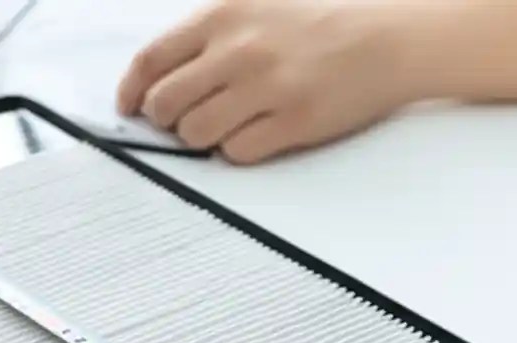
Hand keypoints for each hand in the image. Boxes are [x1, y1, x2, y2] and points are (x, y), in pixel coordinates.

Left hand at [116, 0, 417, 163]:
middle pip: (164, 105)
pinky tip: (257, 132)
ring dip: (201, 137)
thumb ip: (209, 35)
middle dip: (166, 119)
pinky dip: (237, 150)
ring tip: (227, 124)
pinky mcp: (293, 122)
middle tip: (183, 120)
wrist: (388, 39)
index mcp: (222, 16)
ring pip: (195, 133)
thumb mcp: (255, 5)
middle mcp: (238, 50)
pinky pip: (236, 152)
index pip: (151, 60)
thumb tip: (159, 79)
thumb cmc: (319, 23)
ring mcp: (265, 88)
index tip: (129, 107)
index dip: (131, 90)